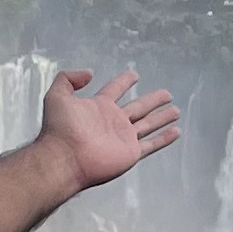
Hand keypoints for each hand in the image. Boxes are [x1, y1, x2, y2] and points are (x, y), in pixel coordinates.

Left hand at [35, 68, 181, 193]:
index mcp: (99, 108)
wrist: (64, 158)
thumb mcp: (57, 96)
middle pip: (138, 107)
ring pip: (148, 125)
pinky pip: (151, 145)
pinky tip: (176, 132)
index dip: (124, 82)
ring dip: (162, 118)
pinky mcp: (130, 153)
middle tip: (166, 93)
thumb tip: (89, 73)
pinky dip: (164, 139)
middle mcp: (113, 122)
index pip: (115, 90)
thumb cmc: (59, 129)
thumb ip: (68, 78)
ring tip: (176, 110)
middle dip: (152, 100)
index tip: (134, 75)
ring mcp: (123, 138)